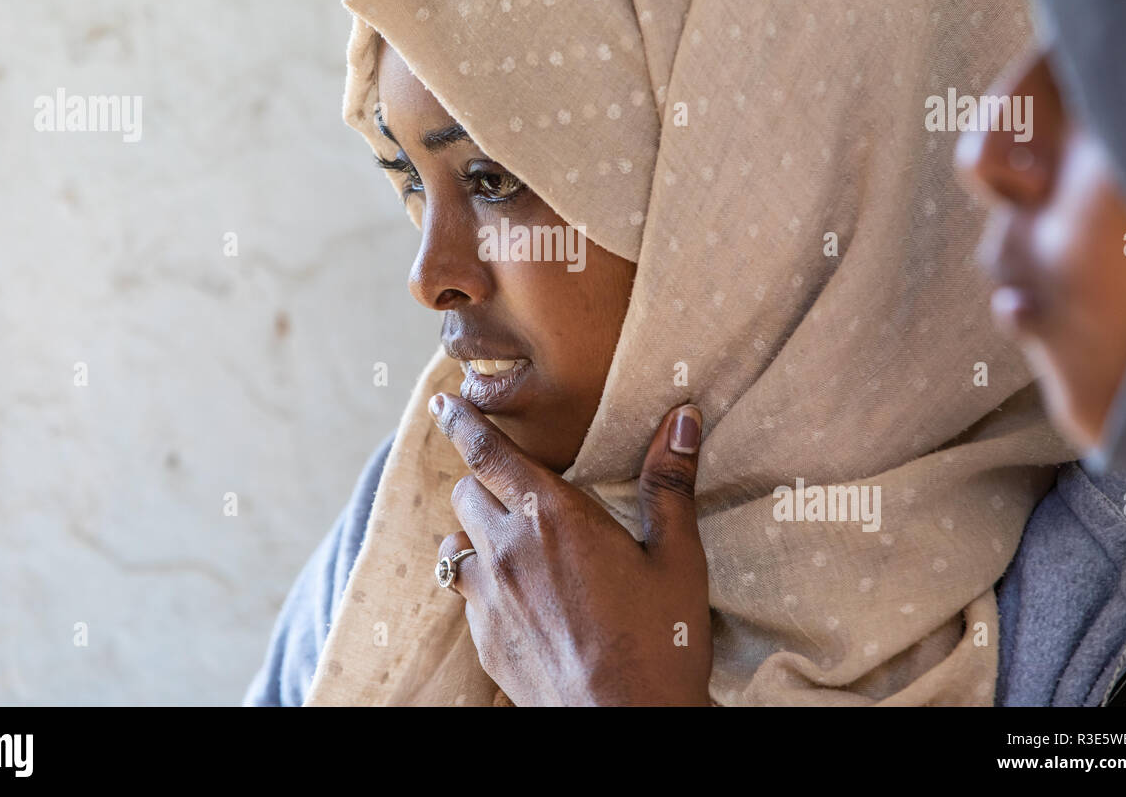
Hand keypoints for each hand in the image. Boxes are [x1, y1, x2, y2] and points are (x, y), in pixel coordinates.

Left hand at [430, 393, 712, 705]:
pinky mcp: (484, 639)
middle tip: (513, 487)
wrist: (626, 726)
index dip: (461, 420)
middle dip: (483, 480)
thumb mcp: (676, 559)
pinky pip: (466, 593)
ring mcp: (489, 598)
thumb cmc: (660, 643)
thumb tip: (682, 419)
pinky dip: (481, 582)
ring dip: (476, 534)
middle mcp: (507, 550)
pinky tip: (519, 596)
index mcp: (551, 517)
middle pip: (466, 491)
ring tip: (511, 544)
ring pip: (455, 543)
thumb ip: (668, 485)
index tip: (443, 399)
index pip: (487, 451)